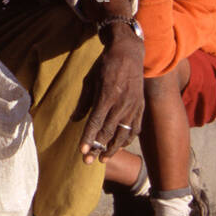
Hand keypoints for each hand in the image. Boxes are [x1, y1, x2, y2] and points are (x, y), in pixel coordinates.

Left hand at [76, 29, 143, 163]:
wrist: (128, 53)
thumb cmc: (105, 66)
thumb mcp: (89, 80)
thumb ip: (83, 102)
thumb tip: (74, 120)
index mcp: (106, 96)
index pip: (95, 123)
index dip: (88, 138)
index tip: (82, 151)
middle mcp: (121, 103)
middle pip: (108, 132)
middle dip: (97, 148)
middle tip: (88, 161)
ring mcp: (133, 106)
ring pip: (123, 133)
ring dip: (113, 148)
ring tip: (103, 159)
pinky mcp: (141, 106)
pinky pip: (135, 128)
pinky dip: (127, 139)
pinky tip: (119, 146)